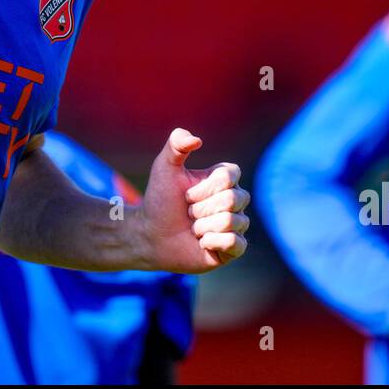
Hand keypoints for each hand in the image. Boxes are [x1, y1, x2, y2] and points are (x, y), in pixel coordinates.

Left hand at [137, 128, 248, 273]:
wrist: (150, 235)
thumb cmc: (160, 200)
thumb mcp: (164, 167)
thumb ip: (176, 144)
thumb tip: (197, 140)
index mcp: (225, 180)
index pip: (231, 176)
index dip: (206, 187)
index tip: (187, 194)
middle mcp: (235, 201)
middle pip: (233, 199)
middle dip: (201, 208)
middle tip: (188, 213)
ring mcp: (236, 225)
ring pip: (232, 221)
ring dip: (203, 226)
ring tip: (193, 228)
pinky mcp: (233, 248)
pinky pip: (237, 243)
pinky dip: (214, 241)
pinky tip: (202, 243)